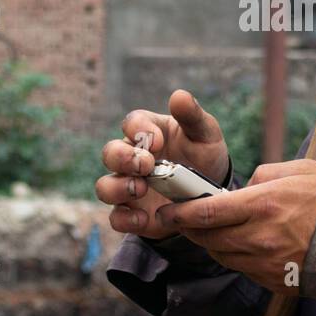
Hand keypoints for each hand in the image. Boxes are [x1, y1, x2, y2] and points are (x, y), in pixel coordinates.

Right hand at [95, 89, 228, 240]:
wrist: (211, 193)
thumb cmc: (203, 154)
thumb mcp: (205, 134)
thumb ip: (192, 116)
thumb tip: (179, 96)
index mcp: (148, 132)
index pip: (131, 123)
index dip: (139, 130)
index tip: (159, 141)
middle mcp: (132, 158)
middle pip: (109, 153)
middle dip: (123, 158)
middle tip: (146, 165)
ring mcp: (129, 186)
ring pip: (104, 187)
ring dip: (118, 188)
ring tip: (141, 189)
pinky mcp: (133, 213)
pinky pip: (116, 218)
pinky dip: (125, 219)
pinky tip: (144, 218)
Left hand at [156, 159, 315, 294]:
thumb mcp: (301, 170)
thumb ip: (264, 174)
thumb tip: (242, 187)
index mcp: (263, 205)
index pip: (206, 212)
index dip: (179, 213)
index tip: (165, 210)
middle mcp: (259, 237)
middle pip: (206, 237)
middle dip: (187, 228)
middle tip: (179, 219)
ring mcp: (265, 264)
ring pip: (221, 254)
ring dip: (210, 242)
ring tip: (210, 229)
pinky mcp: (273, 282)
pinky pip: (241, 268)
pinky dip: (233, 255)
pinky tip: (239, 243)